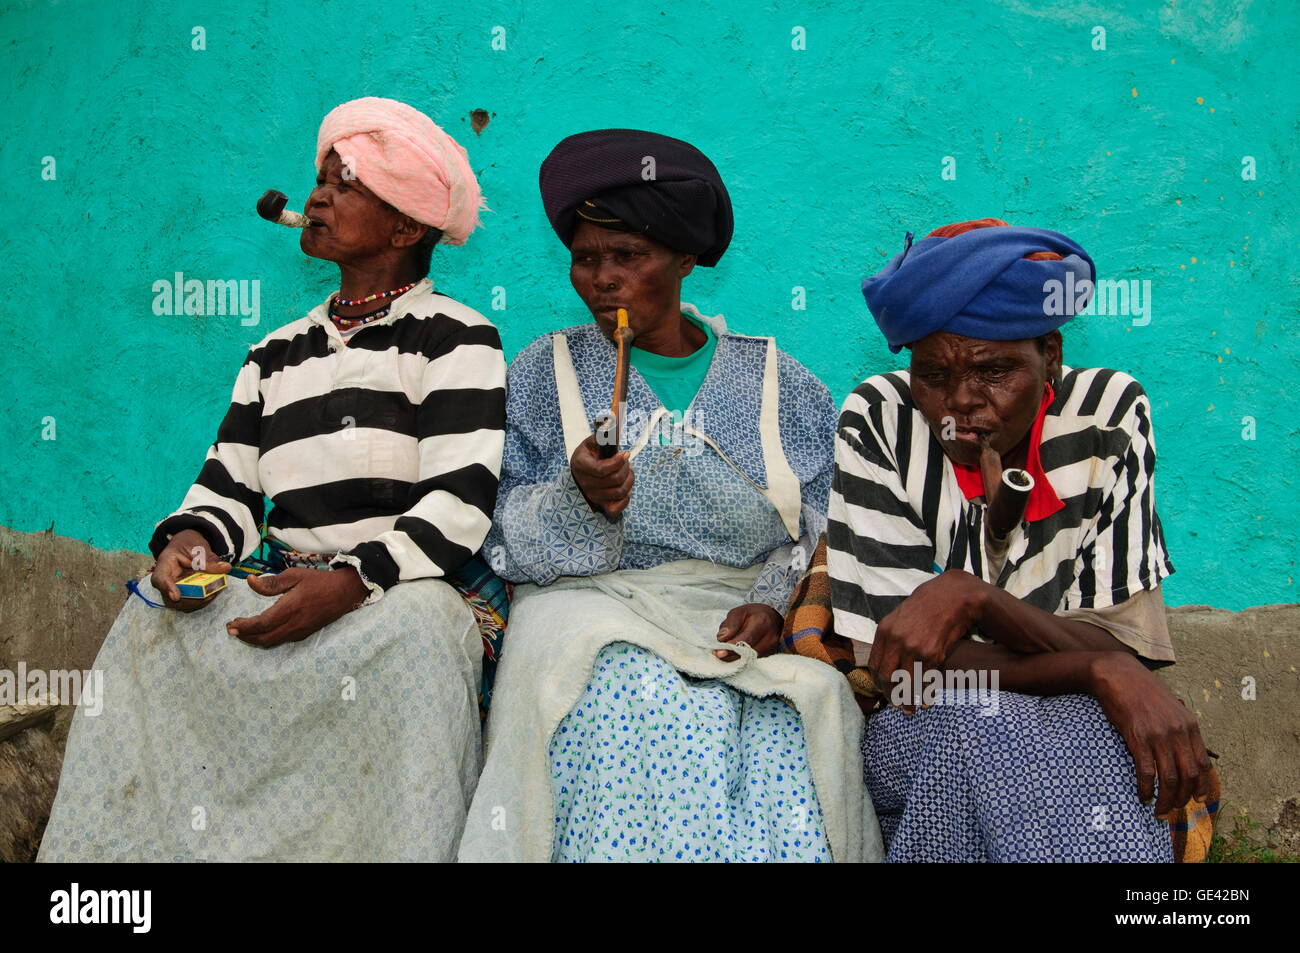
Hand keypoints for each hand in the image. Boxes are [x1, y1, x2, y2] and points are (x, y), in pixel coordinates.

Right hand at [151, 529, 231, 611]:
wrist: (188, 545)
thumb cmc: (189, 544)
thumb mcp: (199, 549)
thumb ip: (210, 561)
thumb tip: (226, 568)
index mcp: (165, 563)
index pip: (160, 578)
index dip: (167, 588)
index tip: (176, 597)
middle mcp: (166, 580)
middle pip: (170, 597)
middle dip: (190, 599)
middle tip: (209, 594)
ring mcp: (172, 589)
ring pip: (180, 603)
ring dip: (198, 601)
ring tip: (214, 592)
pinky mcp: (181, 594)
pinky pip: (189, 604)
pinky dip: (202, 601)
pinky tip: (213, 593)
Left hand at [225, 567, 369, 648]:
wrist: (345, 592)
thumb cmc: (319, 581)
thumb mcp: (295, 575)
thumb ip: (271, 582)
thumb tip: (250, 582)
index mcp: (290, 608)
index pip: (261, 624)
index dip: (244, 627)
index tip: (231, 624)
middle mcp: (294, 624)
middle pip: (263, 638)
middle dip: (245, 636)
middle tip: (232, 629)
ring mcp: (300, 631)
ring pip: (272, 642)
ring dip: (255, 639)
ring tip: (243, 631)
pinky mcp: (305, 633)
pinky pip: (281, 640)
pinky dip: (267, 638)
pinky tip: (263, 631)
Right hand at [571, 433, 633, 517]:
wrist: (581, 474)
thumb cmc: (590, 455)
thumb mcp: (592, 442)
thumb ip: (602, 434)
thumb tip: (611, 421)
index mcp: (581, 465)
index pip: (601, 470)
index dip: (617, 462)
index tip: (625, 453)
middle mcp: (585, 483)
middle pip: (615, 480)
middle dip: (626, 468)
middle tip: (626, 461)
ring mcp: (593, 496)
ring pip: (620, 492)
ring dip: (629, 479)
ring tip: (627, 472)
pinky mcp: (601, 506)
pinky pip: (617, 508)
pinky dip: (626, 498)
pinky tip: (625, 487)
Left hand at [714, 603, 782, 661]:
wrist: (771, 617)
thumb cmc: (753, 614)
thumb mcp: (739, 612)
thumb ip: (730, 625)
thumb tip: (721, 639)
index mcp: (761, 622)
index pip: (745, 640)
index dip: (731, 648)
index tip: (718, 652)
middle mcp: (770, 637)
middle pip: (747, 653)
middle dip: (730, 655)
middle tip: (718, 654)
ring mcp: (771, 648)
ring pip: (749, 660)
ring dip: (735, 658)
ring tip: (725, 653)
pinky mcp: (770, 655)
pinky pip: (752, 661)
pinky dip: (741, 659)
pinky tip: (734, 655)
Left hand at [869, 569, 983, 697]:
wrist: (951, 596)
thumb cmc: (926, 606)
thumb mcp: (899, 616)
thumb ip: (890, 637)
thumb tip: (883, 657)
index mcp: (884, 631)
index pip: (875, 664)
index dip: (878, 681)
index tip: (883, 690)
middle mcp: (896, 641)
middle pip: (887, 676)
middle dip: (890, 694)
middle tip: (895, 704)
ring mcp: (914, 648)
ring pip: (905, 683)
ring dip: (907, 700)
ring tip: (909, 709)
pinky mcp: (933, 654)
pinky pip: (926, 680)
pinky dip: (926, 694)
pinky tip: (927, 701)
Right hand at [1088, 652, 1213, 817]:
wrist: (1118, 675)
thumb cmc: (1143, 690)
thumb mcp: (1172, 706)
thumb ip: (1181, 725)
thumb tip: (1186, 744)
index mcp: (1190, 726)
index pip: (1203, 765)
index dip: (1202, 786)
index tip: (1196, 799)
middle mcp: (1178, 732)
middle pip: (1188, 775)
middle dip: (1182, 798)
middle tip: (1174, 809)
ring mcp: (1158, 736)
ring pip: (1169, 778)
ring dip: (1165, 799)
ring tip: (1159, 809)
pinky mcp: (1137, 738)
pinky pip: (1145, 771)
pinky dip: (1146, 788)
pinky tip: (1143, 796)